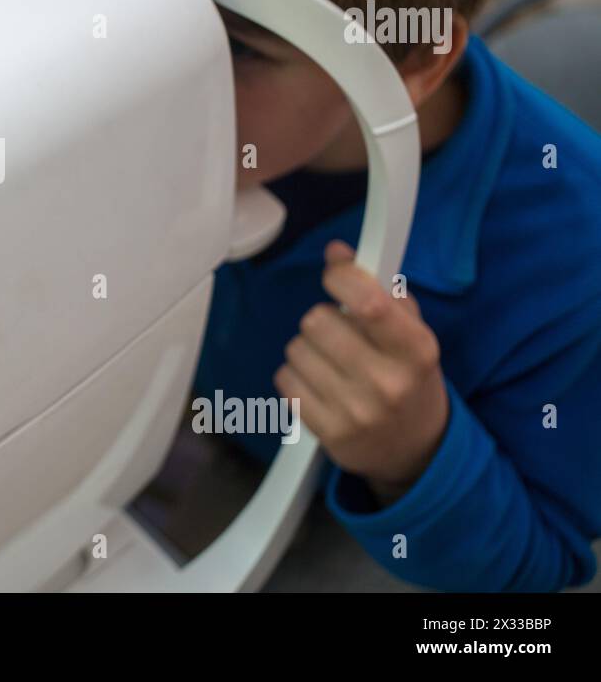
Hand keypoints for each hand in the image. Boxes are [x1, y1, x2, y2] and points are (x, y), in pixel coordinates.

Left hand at [273, 240, 449, 504]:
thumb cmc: (409, 377)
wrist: (416, 449)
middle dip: (322, 319)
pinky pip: (285, 380)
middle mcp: (388, 382)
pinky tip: (318, 383)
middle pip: (317, 321)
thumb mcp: (411, 332)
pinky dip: (295, 375)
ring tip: (330, 361)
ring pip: (296, 349)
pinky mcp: (328, 432)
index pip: (368, 302)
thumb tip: (335, 251)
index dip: (340, 277)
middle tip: (339, 333)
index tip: (335, 276)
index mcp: (416, 349)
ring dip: (306, 348)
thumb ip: (377, 287)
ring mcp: (356, 411)